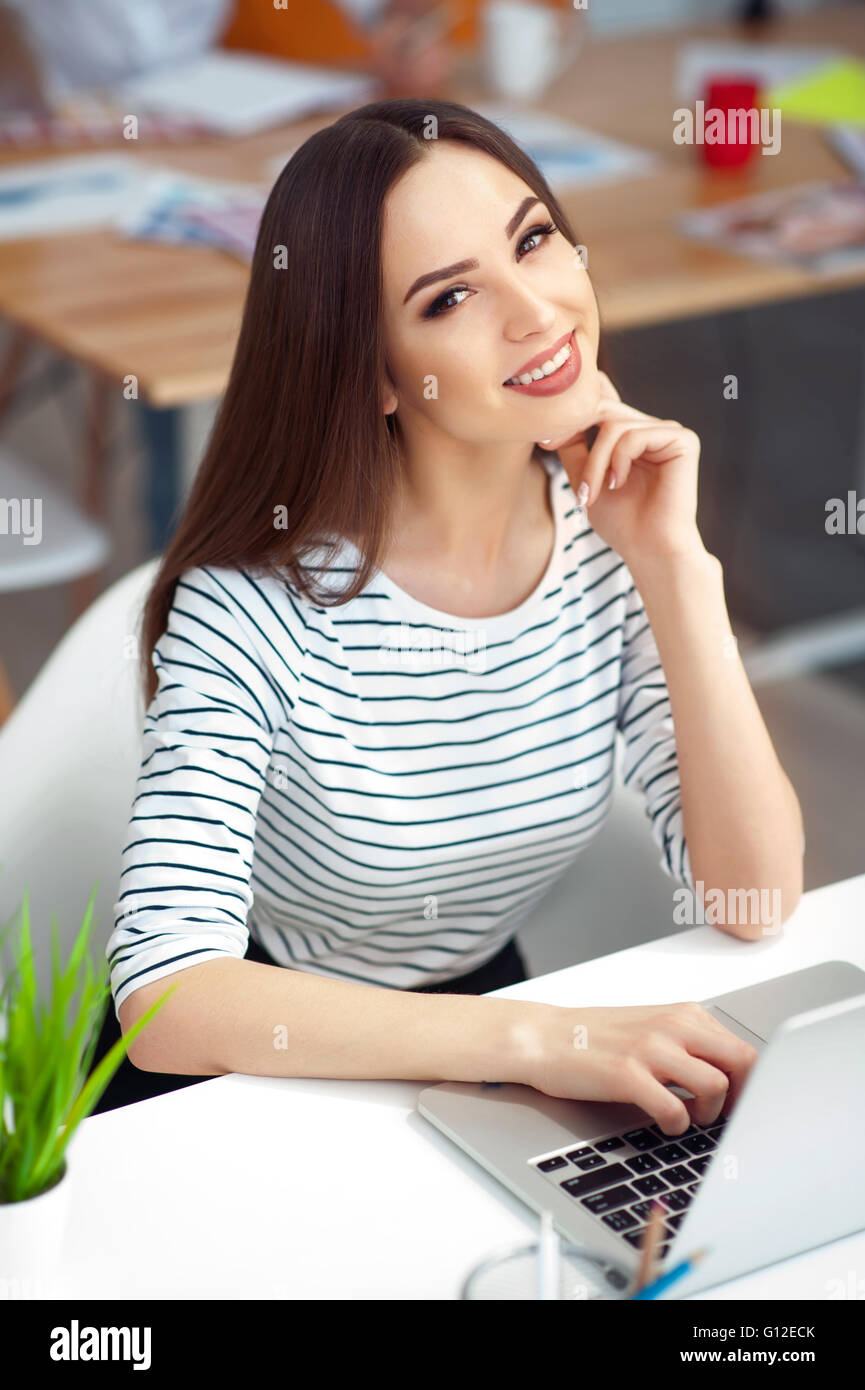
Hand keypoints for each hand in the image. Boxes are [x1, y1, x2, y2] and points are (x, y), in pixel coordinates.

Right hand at [521, 1000, 758, 1133]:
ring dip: (711, 1113)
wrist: (543, 1036)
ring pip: (715, 1085)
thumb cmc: (595, 1037)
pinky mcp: (626, 1074)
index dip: (750, 1084)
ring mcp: (650, 1049)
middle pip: (742, 1062)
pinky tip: (663, 1121)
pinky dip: (677, 1125)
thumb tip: (729, 1077)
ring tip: (691, 1118)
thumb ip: (689, 1043)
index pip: (743, 1049)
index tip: (740, 1103)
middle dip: (743, 1098)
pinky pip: (674, 1110)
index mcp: (683, 1014)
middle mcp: (672, 1026)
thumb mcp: (651, 1027)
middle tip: (726, 1116)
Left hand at [538, 372, 707, 566]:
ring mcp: (668, 432)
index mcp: (634, 435)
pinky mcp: (683, 440)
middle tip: (568, 474)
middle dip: (580, 444)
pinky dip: (617, 461)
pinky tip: (617, 484)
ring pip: (614, 426)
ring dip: (595, 462)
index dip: (572, 419)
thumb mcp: (586, 478)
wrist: (649, 550)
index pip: (601, 407)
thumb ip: (574, 446)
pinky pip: (635, 435)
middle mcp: (652, 429)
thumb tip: (556, 418)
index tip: (545, 443)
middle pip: (604, 411)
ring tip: (591, 494)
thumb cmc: (621, 523)